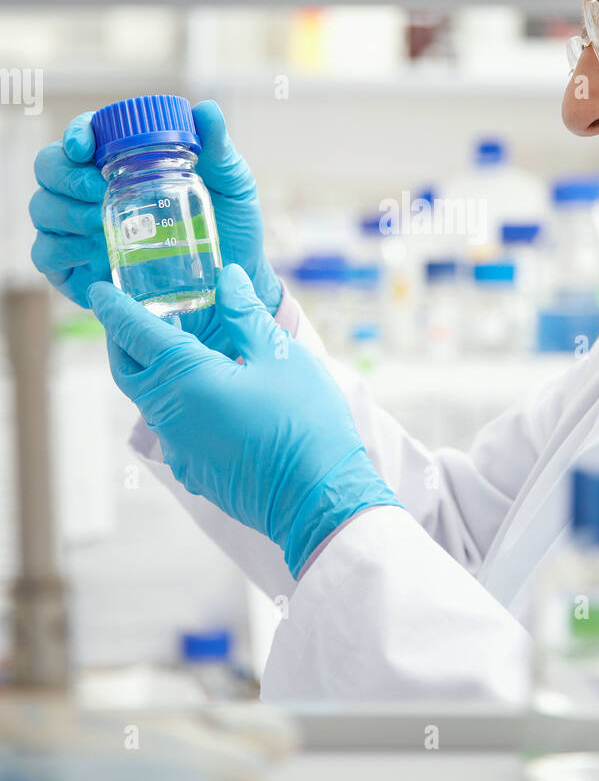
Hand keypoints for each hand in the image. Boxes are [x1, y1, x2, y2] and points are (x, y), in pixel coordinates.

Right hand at [30, 101, 281, 344]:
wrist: (232, 285)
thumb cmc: (230, 228)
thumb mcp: (232, 186)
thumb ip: (219, 150)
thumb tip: (206, 110)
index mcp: (124, 162)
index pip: (85, 135)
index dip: (77, 134)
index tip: (86, 148)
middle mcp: (92, 191)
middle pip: (49, 167)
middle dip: (65, 175)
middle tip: (99, 190)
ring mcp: (80, 230)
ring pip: (42, 208)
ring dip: (65, 211)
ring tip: (100, 222)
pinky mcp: (76, 269)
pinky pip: (46, 254)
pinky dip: (61, 248)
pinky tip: (90, 250)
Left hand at [88, 264, 400, 576]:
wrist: (319, 501)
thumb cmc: (305, 423)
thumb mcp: (282, 356)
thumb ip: (246, 315)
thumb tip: (227, 279)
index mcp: (186, 379)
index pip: (135, 334)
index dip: (115, 309)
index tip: (98, 291)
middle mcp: (170, 417)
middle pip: (129, 372)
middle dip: (123, 342)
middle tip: (130, 316)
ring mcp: (179, 449)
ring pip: (150, 402)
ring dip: (152, 373)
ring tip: (176, 348)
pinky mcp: (195, 471)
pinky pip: (173, 429)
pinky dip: (176, 403)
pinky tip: (207, 395)